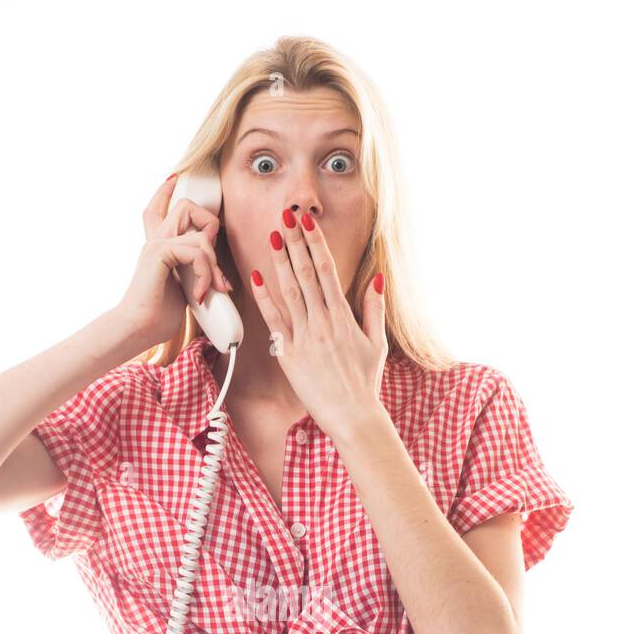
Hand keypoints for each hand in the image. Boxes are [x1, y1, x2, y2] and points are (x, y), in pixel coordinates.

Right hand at [116, 174, 233, 349]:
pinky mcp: (160, 253)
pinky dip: (205, 274)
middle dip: (209, 225)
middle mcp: (155, 241)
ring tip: (209, 290)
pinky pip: (197, 252)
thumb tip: (214, 259)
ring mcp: (156, 245)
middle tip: (214, 265)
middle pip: (185, 207)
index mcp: (157, 248)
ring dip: (213, 265)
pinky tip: (199, 294)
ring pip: (200, 234)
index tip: (174, 178)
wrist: (139, 329)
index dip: (165, 192)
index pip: (157, 210)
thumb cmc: (158, 316)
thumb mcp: (184, 287)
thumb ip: (195, 269)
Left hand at [250, 209, 386, 436]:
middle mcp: (323, 324)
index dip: (315, 244)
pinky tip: (257, 277)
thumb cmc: (365, 383)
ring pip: (289, 292)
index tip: (307, 223)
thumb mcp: (376, 343)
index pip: (327, 271)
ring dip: (279, 262)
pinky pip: (274, 322)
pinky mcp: (289, 356)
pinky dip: (265, 299)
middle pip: (306, 274)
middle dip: (295, 243)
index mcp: (344, 318)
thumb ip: (373, 309)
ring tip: (271, 236)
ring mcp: (304, 339)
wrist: (353, 417)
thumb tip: (376, 278)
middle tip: (286, 216)